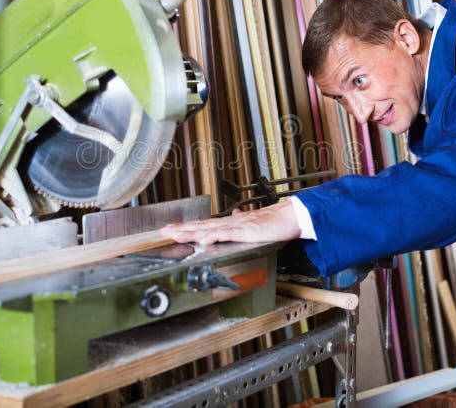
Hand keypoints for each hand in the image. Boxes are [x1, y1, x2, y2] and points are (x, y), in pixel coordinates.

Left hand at [159, 200, 300, 244]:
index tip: (173, 229)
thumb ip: (242, 221)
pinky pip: (227, 234)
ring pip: (210, 229)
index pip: (205, 225)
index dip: (188, 227)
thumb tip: (233, 216)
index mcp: (232, 223)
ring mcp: (238, 226)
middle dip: (182, 229)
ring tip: (176, 234)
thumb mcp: (254, 222)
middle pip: (202, 226)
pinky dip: (214, 236)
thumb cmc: (276, 221)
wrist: (292, 216)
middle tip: (164, 231)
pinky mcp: (246, 231)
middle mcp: (231, 222)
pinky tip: (203, 239)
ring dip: (192, 232)